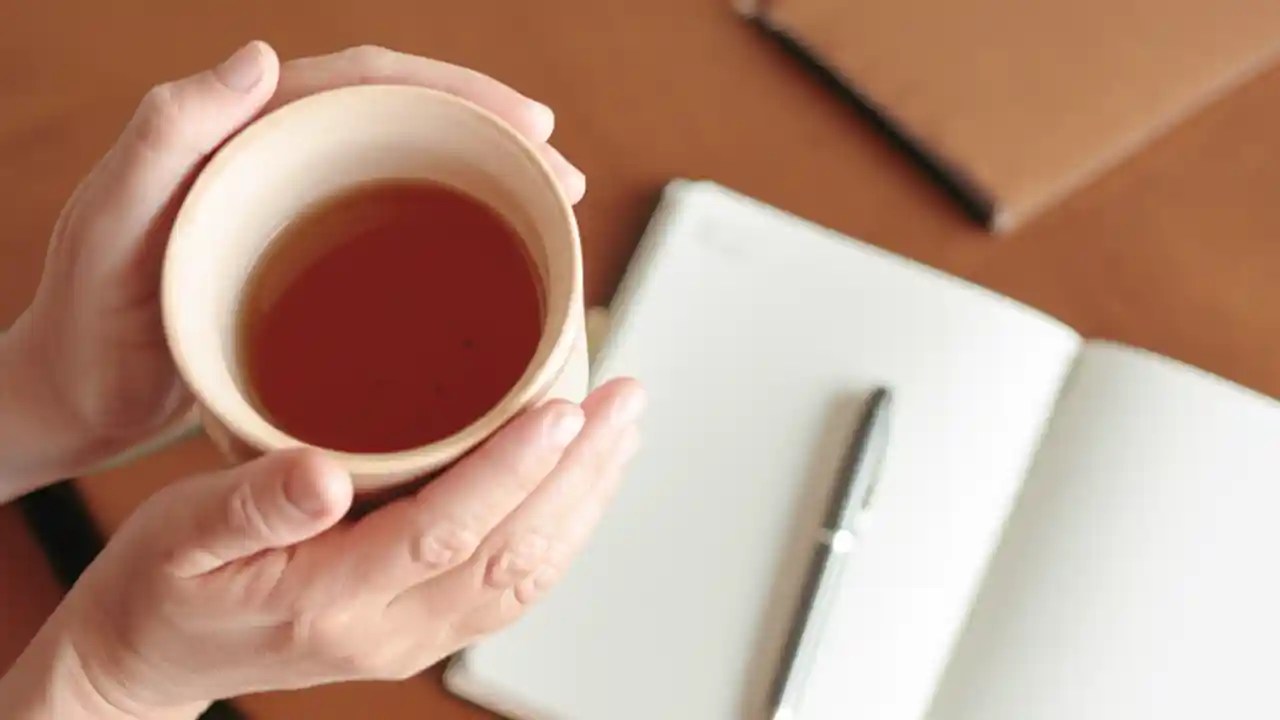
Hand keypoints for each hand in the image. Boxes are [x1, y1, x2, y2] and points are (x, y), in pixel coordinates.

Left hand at [0, 41, 585, 493]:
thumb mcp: (111, 222)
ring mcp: (307, 218)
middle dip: (499, 140)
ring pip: (416, 182)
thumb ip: (168, 133)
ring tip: (551, 219)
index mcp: (251, 133)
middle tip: (565, 179)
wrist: (77, 400)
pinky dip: (456, 254)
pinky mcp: (317, 274)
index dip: (461, 93)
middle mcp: (288, 162)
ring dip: (490, 192)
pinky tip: (496, 284)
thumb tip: (259, 56)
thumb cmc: (85, 318)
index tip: (533, 128)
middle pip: (412, 126)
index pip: (371, 84)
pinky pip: (400, 245)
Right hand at [0, 380, 642, 718]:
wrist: (151, 660)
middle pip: (512, 554)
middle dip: (580, 474)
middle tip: (625, 399)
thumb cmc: (161, 587)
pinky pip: (512, 586)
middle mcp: (388, 630)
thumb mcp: (176, 534)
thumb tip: (324, 474)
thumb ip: (249, 505)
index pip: (445, 532)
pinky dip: (561, 531)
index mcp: (328, 600)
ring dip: (585, 500)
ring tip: (622, 430)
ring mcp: (413, 638)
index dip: (511, 469)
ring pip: (527, 575)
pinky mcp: (422, 630)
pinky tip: (581, 482)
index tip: (564, 409)